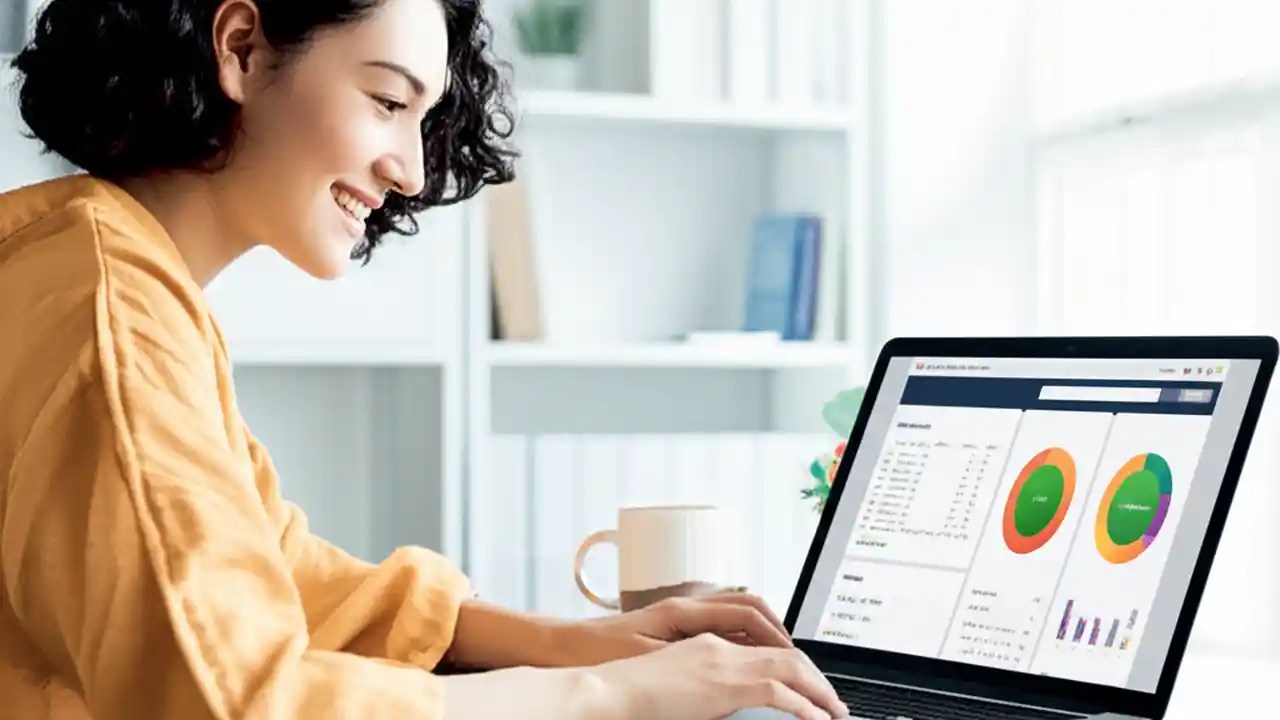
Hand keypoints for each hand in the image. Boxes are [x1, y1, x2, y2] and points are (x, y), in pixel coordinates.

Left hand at [559, 592, 793, 665]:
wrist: (565, 647)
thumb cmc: (599, 652)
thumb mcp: (650, 659)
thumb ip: (692, 660)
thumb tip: (732, 664)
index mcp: (684, 610)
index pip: (746, 614)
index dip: (776, 636)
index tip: (794, 657)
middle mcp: (686, 605)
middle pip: (749, 606)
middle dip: (779, 631)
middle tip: (799, 659)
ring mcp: (680, 614)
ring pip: (736, 612)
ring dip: (762, 632)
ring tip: (781, 658)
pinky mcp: (673, 625)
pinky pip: (720, 623)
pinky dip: (742, 636)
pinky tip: (746, 657)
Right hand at [591, 633, 849, 719]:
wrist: (607, 691)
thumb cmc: (629, 694)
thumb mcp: (675, 685)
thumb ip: (706, 689)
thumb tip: (723, 706)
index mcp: (708, 645)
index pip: (765, 651)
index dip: (795, 669)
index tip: (811, 690)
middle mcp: (720, 646)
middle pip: (785, 655)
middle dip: (816, 679)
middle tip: (833, 704)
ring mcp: (723, 661)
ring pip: (790, 668)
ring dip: (818, 691)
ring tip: (834, 712)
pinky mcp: (722, 683)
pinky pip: (778, 691)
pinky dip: (804, 705)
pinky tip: (816, 719)